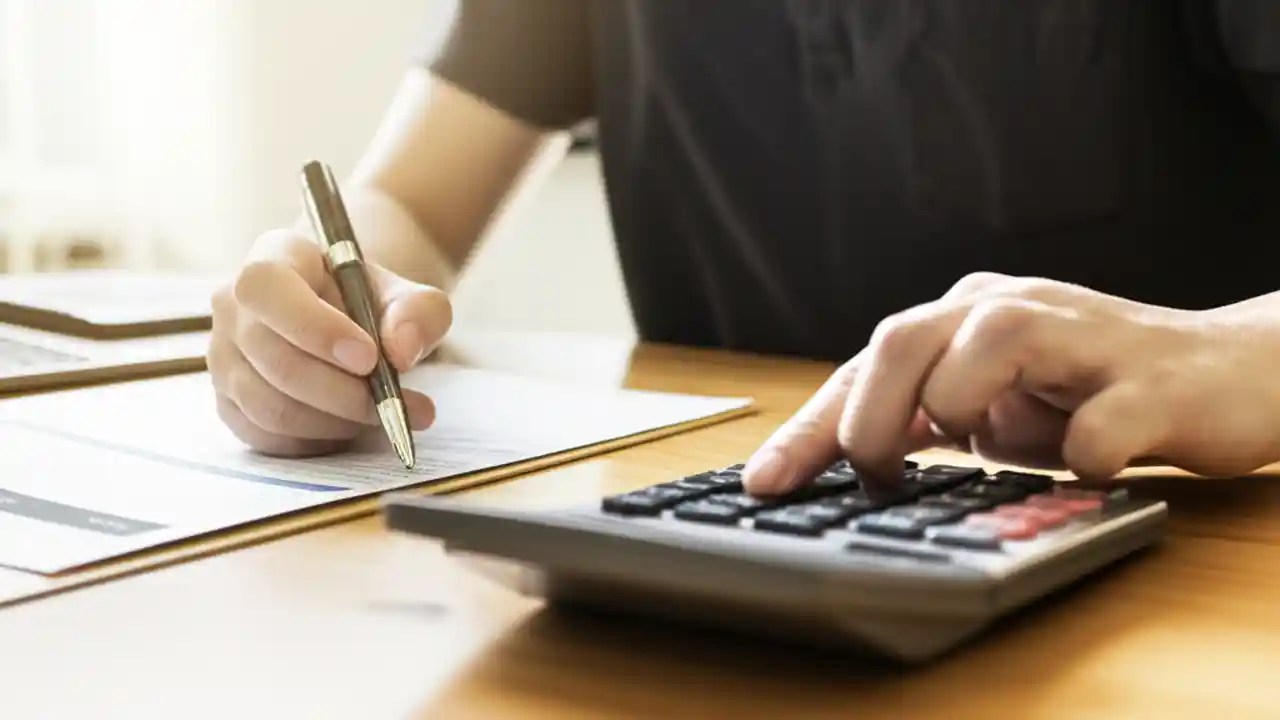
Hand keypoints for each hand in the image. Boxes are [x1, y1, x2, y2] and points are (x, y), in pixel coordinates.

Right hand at [207, 228, 449, 456]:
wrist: (351, 323)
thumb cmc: (373, 303)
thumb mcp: (410, 297)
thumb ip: (418, 314)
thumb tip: (401, 351)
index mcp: (273, 257)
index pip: (267, 288)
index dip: (314, 327)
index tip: (369, 358)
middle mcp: (233, 304)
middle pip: (274, 359)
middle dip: (342, 392)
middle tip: (393, 404)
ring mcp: (223, 355)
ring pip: (270, 407)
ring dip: (334, 422)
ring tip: (381, 416)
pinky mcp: (228, 401)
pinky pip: (266, 436)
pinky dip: (315, 442)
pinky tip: (350, 428)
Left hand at [742, 272, 1279, 494]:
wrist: (1227, 375)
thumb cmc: (1090, 390)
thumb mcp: (989, 406)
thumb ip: (923, 420)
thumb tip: (838, 463)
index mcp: (965, 318)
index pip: (867, 364)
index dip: (808, 427)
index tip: (765, 484)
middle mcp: (1013, 310)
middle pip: (908, 334)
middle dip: (870, 416)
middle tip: (874, 473)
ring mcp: (1084, 338)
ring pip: (992, 339)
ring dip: (960, 404)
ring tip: (977, 447)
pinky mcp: (1152, 381)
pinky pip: (1104, 414)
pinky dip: (1084, 446)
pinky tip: (1083, 463)